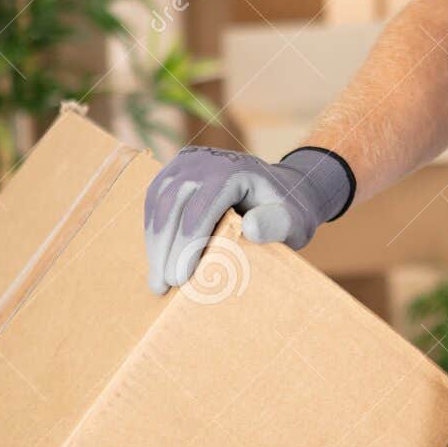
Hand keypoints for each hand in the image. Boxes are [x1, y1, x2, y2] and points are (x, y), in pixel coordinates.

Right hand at [144, 143, 352, 292]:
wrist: (282, 189)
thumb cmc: (287, 211)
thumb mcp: (293, 221)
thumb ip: (276, 224)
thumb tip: (250, 228)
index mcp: (234, 170)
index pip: (202, 208)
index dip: (187, 244)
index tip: (180, 278)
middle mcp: (207, 160)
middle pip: (174, 204)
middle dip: (165, 248)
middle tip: (162, 286)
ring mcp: (188, 162)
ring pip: (159, 201)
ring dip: (155, 242)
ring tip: (156, 280)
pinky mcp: (177, 170)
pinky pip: (156, 199)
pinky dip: (154, 230)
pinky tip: (158, 257)